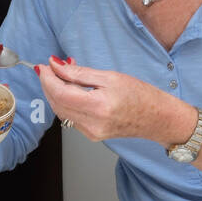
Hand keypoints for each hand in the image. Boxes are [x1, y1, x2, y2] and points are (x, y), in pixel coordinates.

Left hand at [39, 56, 172, 141]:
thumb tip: (55, 66)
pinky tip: (70, 90)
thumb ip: (79, 73)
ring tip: (61, 75)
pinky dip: (65, 102)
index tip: (45, 65)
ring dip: (55, 92)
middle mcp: (92, 123)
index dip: (48, 78)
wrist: (156, 118)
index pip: (60, 93)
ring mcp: (91, 132)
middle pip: (57, 103)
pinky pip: (69, 117)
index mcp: (98, 106)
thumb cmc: (140, 95)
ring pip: (60, 111)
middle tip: (50, 68)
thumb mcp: (109, 76)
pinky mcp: (91, 135)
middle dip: (48, 84)